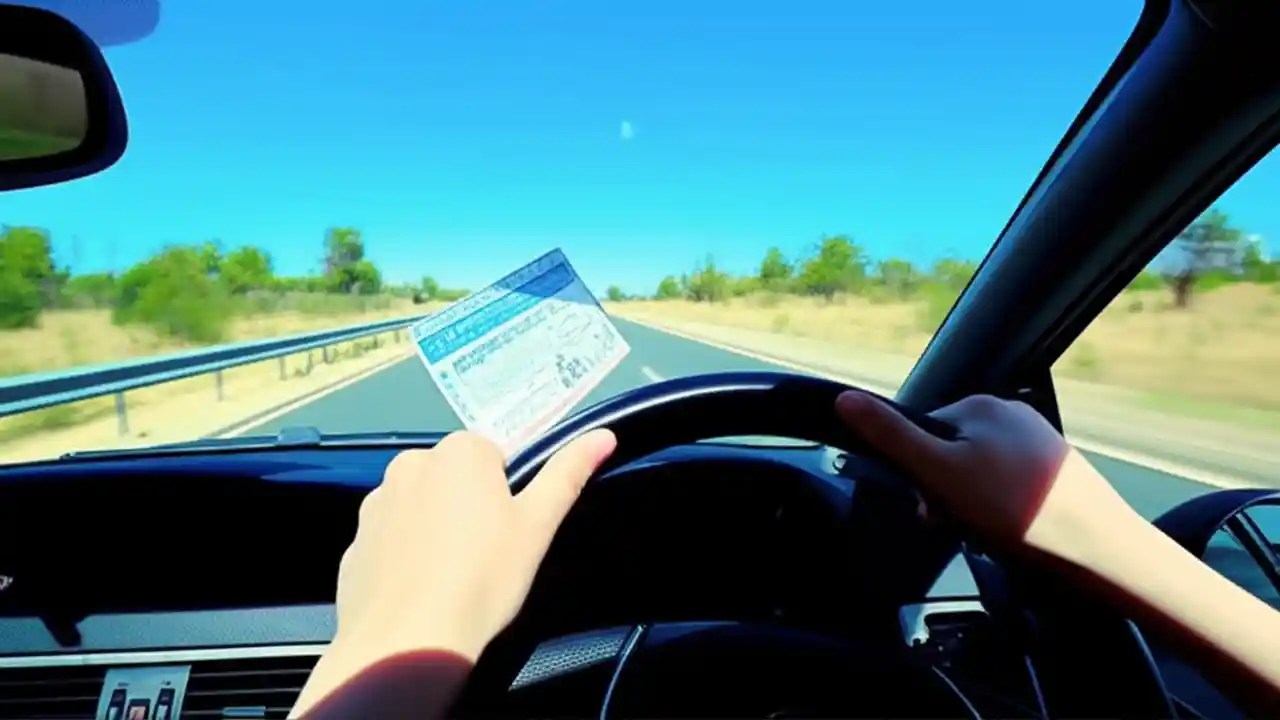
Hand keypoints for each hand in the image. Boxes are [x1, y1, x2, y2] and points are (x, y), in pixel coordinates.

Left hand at [333, 429, 616, 660]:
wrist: (406, 641)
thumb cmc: (481, 579)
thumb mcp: (538, 526)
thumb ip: (568, 473)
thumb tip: (603, 435)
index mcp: (459, 452)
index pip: (493, 457)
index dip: (507, 495)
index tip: (508, 532)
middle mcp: (410, 465)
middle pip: (453, 479)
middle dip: (468, 507)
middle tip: (485, 556)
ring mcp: (375, 504)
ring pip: (420, 508)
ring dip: (435, 530)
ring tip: (453, 577)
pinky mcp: (355, 544)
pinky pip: (390, 542)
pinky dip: (405, 559)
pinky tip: (423, 590)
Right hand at [834, 391, 1136, 560]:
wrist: (1098, 547)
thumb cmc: (1015, 510)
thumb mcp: (939, 472)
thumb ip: (890, 436)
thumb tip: (844, 399)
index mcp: (979, 403)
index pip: (920, 432)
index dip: (917, 473)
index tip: (931, 506)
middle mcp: (1010, 410)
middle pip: (949, 452)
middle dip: (946, 491)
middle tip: (962, 524)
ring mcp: (1037, 439)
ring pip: (978, 472)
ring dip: (972, 504)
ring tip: (992, 532)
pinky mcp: (1056, 468)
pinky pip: (1009, 485)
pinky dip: (1002, 508)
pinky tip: (1014, 531)